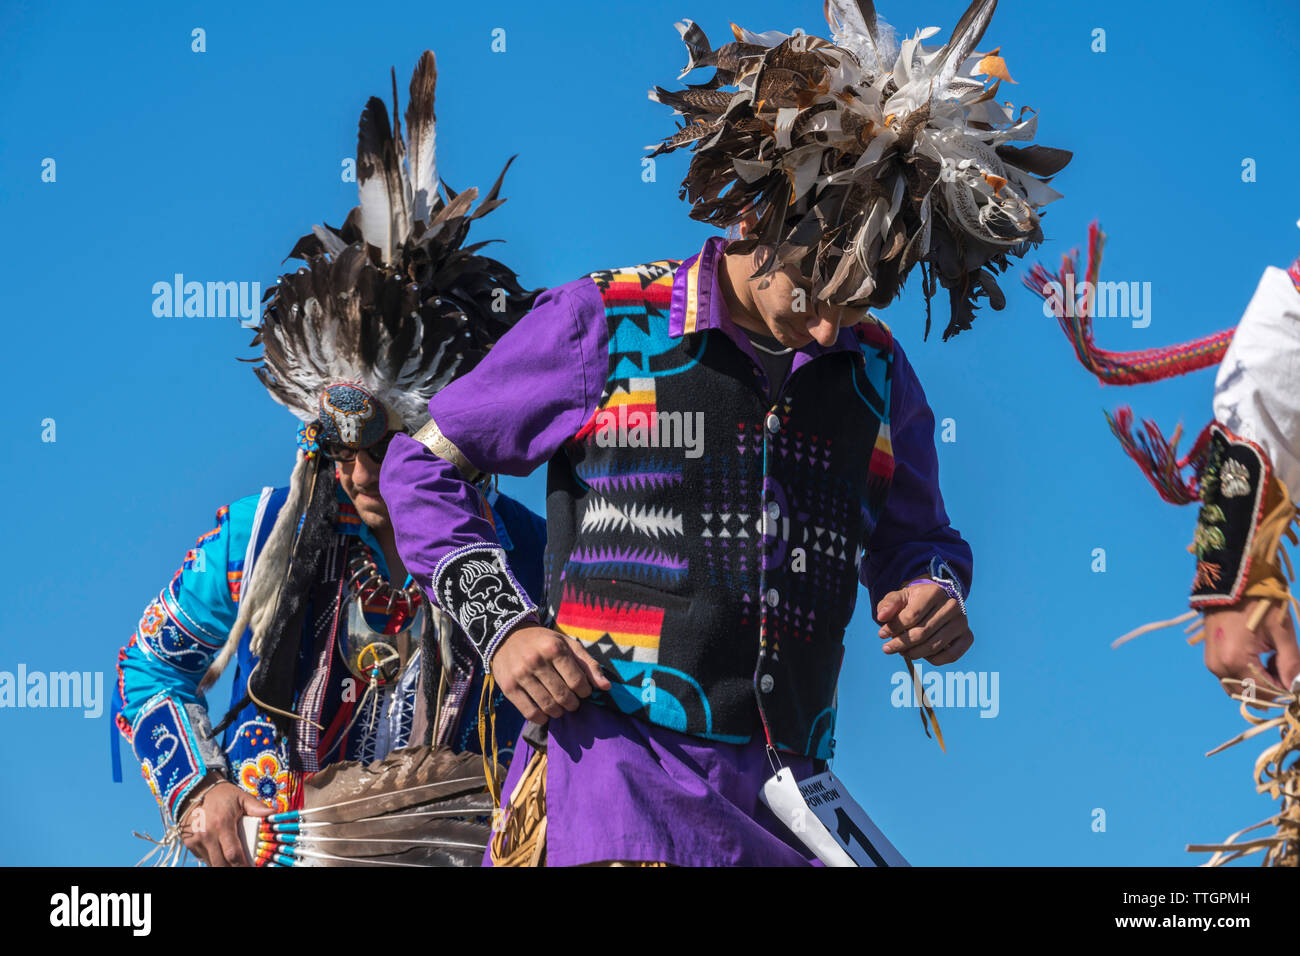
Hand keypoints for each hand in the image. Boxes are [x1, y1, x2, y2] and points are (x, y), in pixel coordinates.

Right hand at [178, 776, 271, 866]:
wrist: (194, 791)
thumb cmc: (222, 795)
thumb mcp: (241, 797)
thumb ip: (256, 807)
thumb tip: (272, 813)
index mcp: (222, 824)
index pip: (233, 853)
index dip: (242, 864)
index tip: (250, 867)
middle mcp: (207, 835)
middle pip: (221, 863)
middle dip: (233, 868)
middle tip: (244, 867)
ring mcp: (196, 841)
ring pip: (211, 862)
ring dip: (223, 865)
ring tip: (234, 862)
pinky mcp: (189, 843)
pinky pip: (204, 858)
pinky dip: (214, 859)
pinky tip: (222, 855)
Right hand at [490, 625, 611, 723]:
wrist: (507, 635)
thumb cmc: (544, 641)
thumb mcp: (568, 645)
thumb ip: (588, 665)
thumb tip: (606, 687)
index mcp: (554, 648)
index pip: (577, 681)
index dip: (585, 692)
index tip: (583, 691)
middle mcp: (536, 661)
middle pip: (563, 696)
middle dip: (572, 704)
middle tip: (572, 703)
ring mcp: (520, 675)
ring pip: (547, 706)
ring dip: (558, 712)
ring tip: (560, 708)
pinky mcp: (508, 687)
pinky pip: (529, 712)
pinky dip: (541, 718)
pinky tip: (545, 714)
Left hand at [877, 581, 973, 664]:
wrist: (936, 603)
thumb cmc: (913, 602)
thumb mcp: (898, 598)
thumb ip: (888, 605)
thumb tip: (881, 617)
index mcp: (934, 592)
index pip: (911, 616)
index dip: (894, 629)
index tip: (881, 634)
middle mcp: (952, 606)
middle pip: (922, 633)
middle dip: (901, 644)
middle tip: (887, 648)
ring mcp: (962, 621)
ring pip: (934, 646)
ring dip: (913, 653)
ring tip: (902, 651)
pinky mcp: (968, 636)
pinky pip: (951, 656)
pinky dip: (933, 660)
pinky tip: (921, 655)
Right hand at [1202, 600, 1299, 705]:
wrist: (1231, 582)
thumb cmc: (1259, 602)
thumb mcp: (1282, 632)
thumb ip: (1291, 664)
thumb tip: (1295, 688)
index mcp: (1237, 661)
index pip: (1266, 694)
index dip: (1285, 692)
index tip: (1295, 679)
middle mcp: (1220, 667)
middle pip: (1251, 695)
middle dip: (1272, 689)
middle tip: (1285, 668)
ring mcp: (1212, 663)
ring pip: (1240, 688)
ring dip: (1259, 683)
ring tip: (1272, 662)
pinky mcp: (1210, 656)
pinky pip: (1231, 677)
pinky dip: (1247, 675)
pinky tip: (1259, 657)